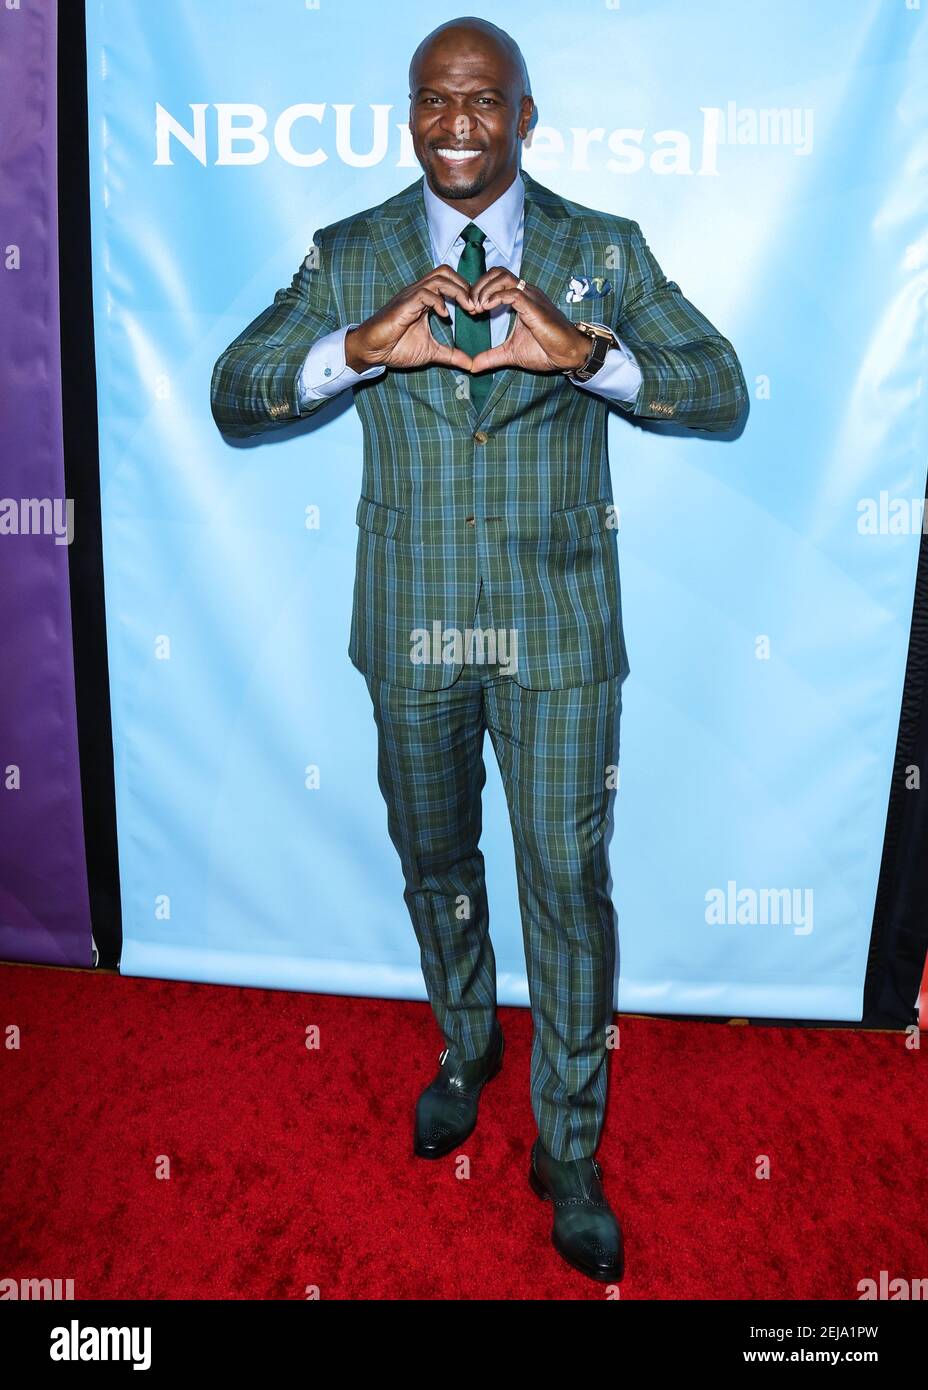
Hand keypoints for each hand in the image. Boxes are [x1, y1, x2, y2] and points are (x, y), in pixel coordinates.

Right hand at [345, 266, 476, 372]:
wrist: (372, 351)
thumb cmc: (396, 347)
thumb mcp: (430, 352)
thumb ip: (451, 355)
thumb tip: (470, 364)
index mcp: (425, 299)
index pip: (449, 281)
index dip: (466, 292)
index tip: (477, 310)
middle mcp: (418, 293)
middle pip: (446, 272)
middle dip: (465, 285)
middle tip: (475, 306)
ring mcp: (411, 296)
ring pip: (438, 278)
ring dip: (457, 291)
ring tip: (468, 308)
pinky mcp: (404, 304)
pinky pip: (424, 293)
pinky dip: (439, 301)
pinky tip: (445, 316)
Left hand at [466, 269, 591, 374]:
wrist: (568, 355)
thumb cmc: (546, 350)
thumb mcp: (511, 354)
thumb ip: (491, 357)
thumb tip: (472, 366)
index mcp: (521, 299)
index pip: (497, 280)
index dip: (480, 290)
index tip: (471, 309)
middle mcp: (526, 293)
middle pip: (497, 272)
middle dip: (479, 286)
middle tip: (470, 306)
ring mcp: (531, 297)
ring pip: (503, 277)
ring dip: (485, 290)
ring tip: (477, 307)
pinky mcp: (534, 307)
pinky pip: (513, 292)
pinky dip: (496, 297)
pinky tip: (486, 308)